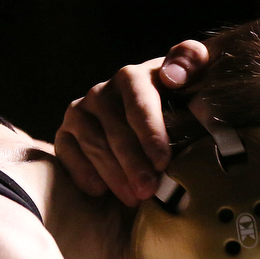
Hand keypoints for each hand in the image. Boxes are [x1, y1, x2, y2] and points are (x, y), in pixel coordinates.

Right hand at [54, 39, 209, 204]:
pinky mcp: (67, 132)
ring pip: (91, 142)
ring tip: (133, 198)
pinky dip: (81, 171)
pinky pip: (66, 150)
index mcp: (133, 78)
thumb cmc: (180, 103)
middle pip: (114, 128)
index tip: (162, 162)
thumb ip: (189, 60)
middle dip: (132, 162)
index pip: (138, 102)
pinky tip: (100, 191)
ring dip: (112, 172)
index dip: (149, 132)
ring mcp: (82, 112)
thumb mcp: (193, 75)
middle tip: (149, 190)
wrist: (156, 120)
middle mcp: (103, 92)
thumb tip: (172, 75)